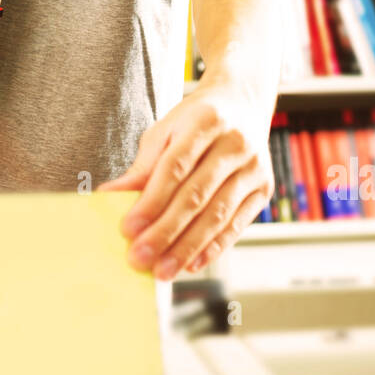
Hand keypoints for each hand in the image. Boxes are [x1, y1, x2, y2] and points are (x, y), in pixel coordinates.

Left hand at [96, 86, 273, 279]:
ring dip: (188, 247)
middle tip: (139, 258)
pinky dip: (214, 248)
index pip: (175, 167)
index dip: (151, 201)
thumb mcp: (165, 131)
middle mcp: (236, 143)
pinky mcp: (264, 190)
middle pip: (197, 195)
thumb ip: (143, 166)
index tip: (128, 229)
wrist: (242, 105)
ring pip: (218, 215)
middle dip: (166, 231)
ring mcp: (255, 168)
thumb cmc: (194, 121)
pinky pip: (237, 225)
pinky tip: (191, 264)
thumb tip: (111, 196)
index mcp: (206, 120)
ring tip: (162, 270)